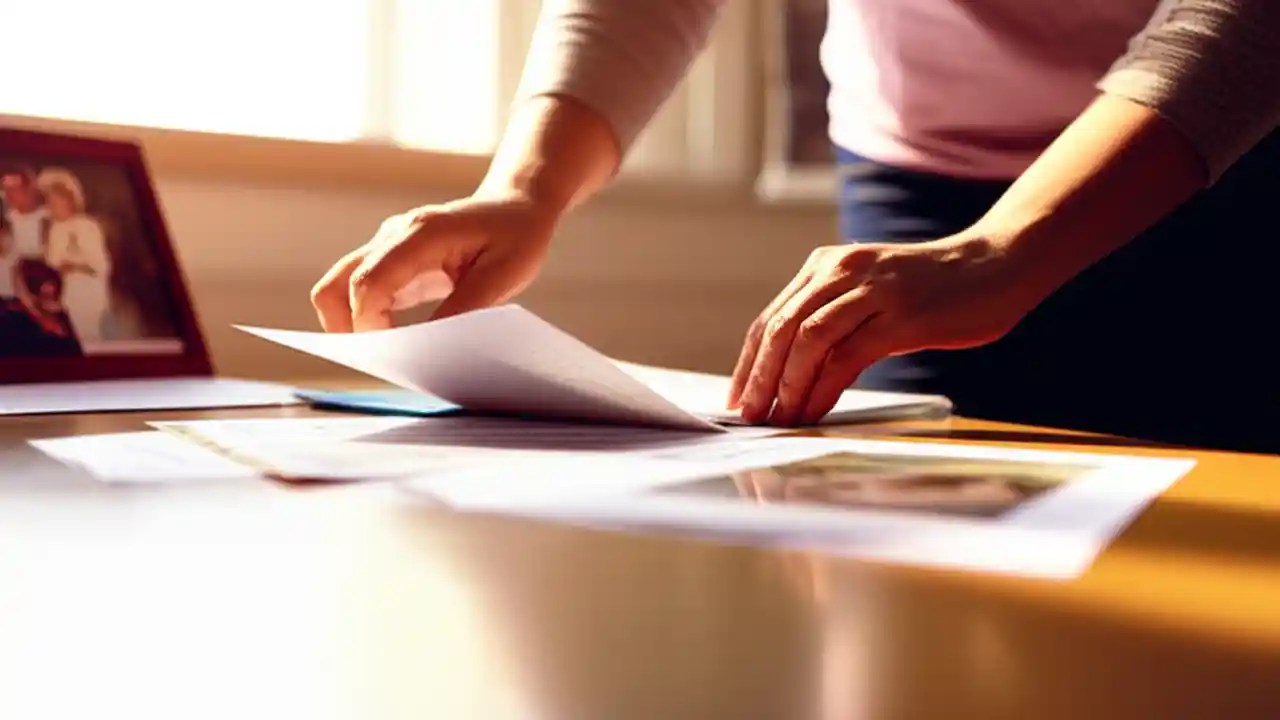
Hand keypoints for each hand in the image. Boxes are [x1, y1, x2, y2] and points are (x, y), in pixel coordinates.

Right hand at [310, 190, 560, 331]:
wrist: (515, 204)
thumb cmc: (515, 236)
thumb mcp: (503, 275)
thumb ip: (466, 307)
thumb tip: (433, 345)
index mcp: (421, 233)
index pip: (370, 281)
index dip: (370, 323)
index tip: (393, 354)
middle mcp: (393, 235)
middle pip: (336, 285)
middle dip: (348, 329)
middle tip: (384, 360)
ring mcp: (385, 246)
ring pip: (338, 288)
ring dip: (350, 324)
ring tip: (388, 353)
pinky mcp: (390, 260)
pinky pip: (359, 291)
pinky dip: (365, 318)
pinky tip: (395, 340)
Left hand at [728, 235, 1030, 425]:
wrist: (997, 266)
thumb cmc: (934, 290)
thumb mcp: (872, 294)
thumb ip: (836, 320)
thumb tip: (795, 373)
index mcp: (828, 265)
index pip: (772, 317)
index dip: (749, 361)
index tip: (737, 397)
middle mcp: (843, 271)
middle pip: (782, 328)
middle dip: (758, 377)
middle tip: (748, 416)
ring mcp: (872, 291)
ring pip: (808, 340)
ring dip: (786, 385)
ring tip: (777, 419)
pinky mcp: (901, 315)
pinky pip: (847, 356)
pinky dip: (823, 388)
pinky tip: (813, 411)